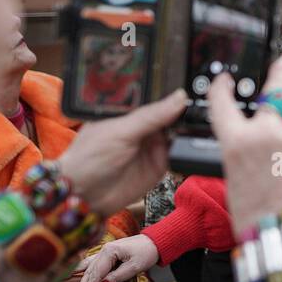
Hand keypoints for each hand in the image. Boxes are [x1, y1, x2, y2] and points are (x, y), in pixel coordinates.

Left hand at [58, 88, 186, 214]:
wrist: (85, 195)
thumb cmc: (89, 158)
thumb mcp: (120, 131)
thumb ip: (150, 116)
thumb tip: (179, 98)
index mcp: (129, 111)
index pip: (155, 96)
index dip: (171, 91)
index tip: (188, 85)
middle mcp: (142, 126)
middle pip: (170, 112)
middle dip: (183, 110)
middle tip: (196, 105)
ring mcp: (152, 145)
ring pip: (178, 132)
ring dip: (187, 129)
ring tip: (195, 123)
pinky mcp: (160, 164)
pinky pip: (179, 153)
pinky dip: (186, 149)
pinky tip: (190, 142)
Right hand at [74, 234, 159, 281]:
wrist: (153, 242)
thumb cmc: (146, 253)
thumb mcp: (134, 267)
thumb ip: (117, 277)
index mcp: (109, 251)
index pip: (96, 274)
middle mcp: (103, 250)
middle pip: (90, 272)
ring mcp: (103, 251)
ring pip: (89, 269)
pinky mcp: (106, 254)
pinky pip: (91, 263)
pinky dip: (83, 271)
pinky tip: (73, 275)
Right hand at [208, 55, 281, 233]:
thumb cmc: (259, 218)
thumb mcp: (238, 181)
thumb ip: (248, 154)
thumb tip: (261, 145)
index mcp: (236, 143)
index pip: (223, 105)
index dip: (223, 90)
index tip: (225, 81)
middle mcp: (264, 132)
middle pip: (274, 93)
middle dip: (280, 75)